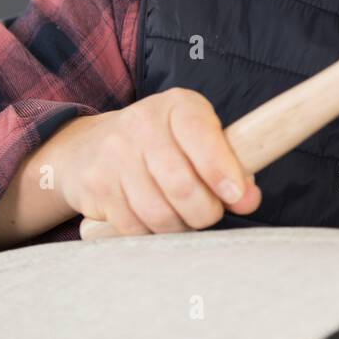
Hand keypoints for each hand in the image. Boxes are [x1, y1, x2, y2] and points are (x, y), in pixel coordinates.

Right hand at [48, 88, 260, 236]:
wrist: (90, 146)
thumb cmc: (165, 144)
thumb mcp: (200, 139)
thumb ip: (230, 165)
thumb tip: (248, 200)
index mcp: (178, 106)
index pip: (201, 136)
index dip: (222, 172)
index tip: (236, 197)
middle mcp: (142, 124)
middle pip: (182, 184)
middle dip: (205, 211)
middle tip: (211, 214)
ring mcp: (114, 155)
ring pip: (158, 212)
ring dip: (180, 226)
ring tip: (185, 218)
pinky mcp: (96, 186)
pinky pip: (134, 227)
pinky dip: (152, 233)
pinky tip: (157, 219)